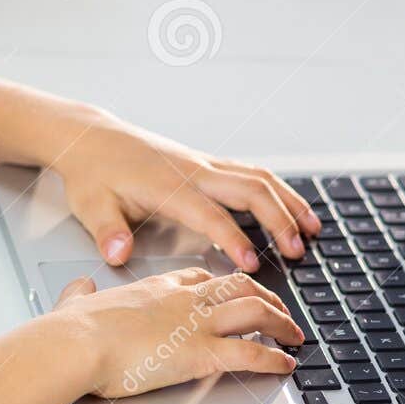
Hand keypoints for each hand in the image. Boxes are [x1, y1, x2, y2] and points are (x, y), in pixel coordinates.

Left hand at [47, 112, 321, 272]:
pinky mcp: (207, 163)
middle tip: (298, 252)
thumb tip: (117, 254)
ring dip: (289, 202)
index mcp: (169, 186)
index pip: (210, 215)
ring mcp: (204, 164)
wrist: (93, 138)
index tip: (252, 265)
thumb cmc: (93, 174)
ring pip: (258, 178)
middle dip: (279, 221)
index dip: (233, 240)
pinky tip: (291, 207)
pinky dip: (278, 190)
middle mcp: (194, 172)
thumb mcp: (91, 206)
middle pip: (250, 190)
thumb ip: (108, 232)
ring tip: (313, 230)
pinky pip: (251, 173)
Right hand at [54, 267, 303, 397]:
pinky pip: (250, 353)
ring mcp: (195, 324)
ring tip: (295, 337)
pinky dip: (273, 359)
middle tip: (281, 314)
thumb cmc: (75, 329)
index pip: (201, 277)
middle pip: (239, 286)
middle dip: (267, 298)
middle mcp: (183, 300)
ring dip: (281, 324)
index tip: (236, 291)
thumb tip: (80, 288)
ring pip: (255, 311)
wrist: (77, 342)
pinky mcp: (202, 353)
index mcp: (155, 288)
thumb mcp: (76, 302)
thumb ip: (80, 294)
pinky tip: (285, 366)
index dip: (224, 283)